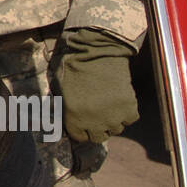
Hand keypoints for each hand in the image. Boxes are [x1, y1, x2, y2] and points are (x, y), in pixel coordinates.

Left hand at [58, 27, 138, 143]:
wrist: (94, 50)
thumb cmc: (72, 65)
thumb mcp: (59, 89)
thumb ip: (61, 108)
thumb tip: (56, 122)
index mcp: (73, 117)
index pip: (80, 137)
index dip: (82, 129)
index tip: (85, 121)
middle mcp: (93, 121)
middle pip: (99, 136)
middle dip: (98, 127)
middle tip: (99, 114)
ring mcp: (113, 115)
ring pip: (116, 128)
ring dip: (113, 120)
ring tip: (109, 105)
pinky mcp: (129, 106)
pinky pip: (130, 118)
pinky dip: (127, 112)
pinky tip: (120, 100)